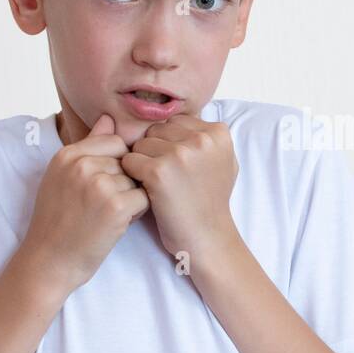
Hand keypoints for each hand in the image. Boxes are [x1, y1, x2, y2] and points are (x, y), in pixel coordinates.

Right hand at [19, 113, 148, 294]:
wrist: (49, 261)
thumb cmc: (57, 221)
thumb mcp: (63, 177)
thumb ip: (88, 146)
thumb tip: (108, 118)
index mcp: (67, 154)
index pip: (114, 142)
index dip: (118, 164)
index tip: (105, 183)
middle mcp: (82, 164)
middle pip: (128, 161)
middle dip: (126, 181)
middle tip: (106, 203)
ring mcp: (99, 184)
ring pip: (138, 179)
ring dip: (132, 197)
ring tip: (109, 214)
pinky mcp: (115, 206)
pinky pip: (145, 198)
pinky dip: (137, 212)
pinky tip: (118, 222)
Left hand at [119, 114, 239, 260]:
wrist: (207, 237)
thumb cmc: (211, 201)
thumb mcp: (224, 162)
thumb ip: (208, 137)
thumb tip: (186, 115)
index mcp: (218, 132)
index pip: (174, 123)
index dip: (169, 145)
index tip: (177, 167)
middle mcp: (201, 139)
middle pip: (156, 131)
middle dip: (154, 152)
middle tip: (166, 177)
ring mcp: (180, 154)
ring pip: (140, 144)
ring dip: (142, 164)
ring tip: (159, 185)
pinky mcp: (159, 172)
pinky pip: (130, 161)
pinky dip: (133, 176)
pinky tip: (147, 191)